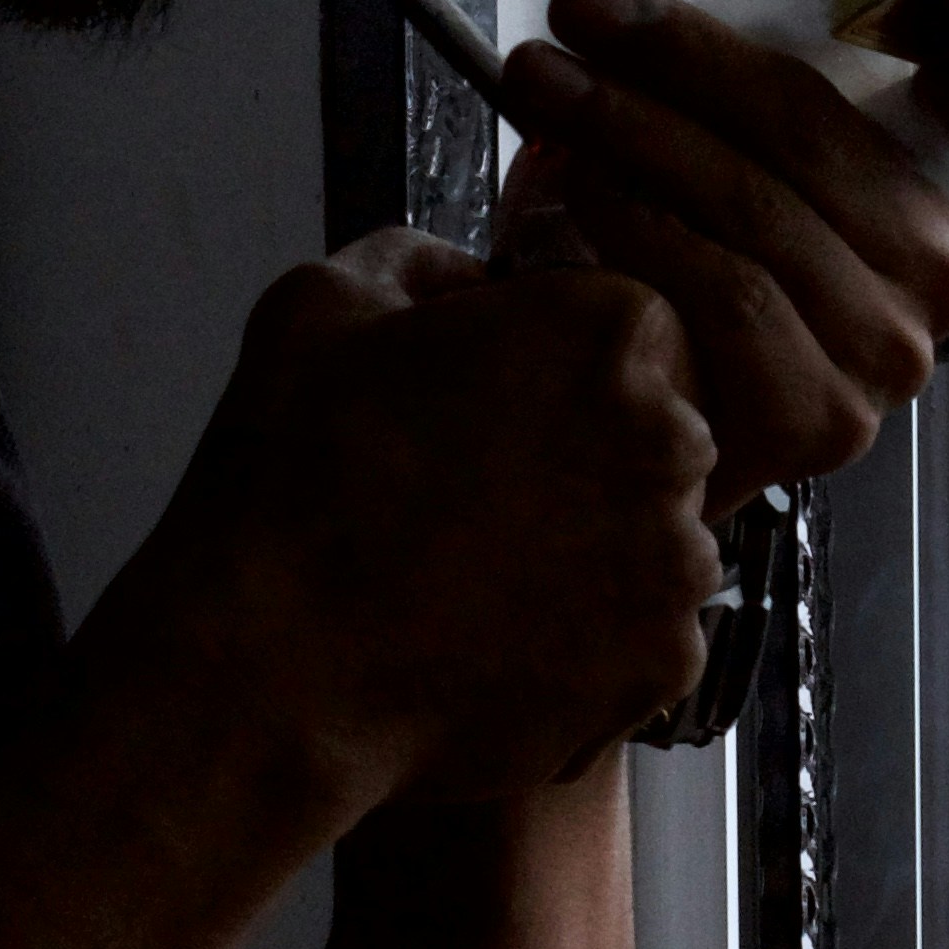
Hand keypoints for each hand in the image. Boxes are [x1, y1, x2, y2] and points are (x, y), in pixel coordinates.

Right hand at [107, 230, 722, 813]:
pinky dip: (587, 643)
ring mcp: (680, 561)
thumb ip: (424, 263)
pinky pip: (644, 636)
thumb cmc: (288, 492)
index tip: (498, 404)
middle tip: (481, 498)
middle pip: (661, 429)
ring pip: (657, 537)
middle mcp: (677, 438)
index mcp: (613, 328)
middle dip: (591, 455)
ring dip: (594, 550)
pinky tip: (495, 644)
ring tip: (477, 579)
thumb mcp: (323, 306)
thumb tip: (470, 279)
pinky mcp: (664, 667)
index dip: (562, 364)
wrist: (268, 686)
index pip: (635, 326)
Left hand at [492, 0, 948, 507]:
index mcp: (936, 176)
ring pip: (757, 210)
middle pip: (813, 129)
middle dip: (676, 54)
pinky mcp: (823, 421)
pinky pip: (727, 298)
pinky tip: (575, 195)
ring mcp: (889, 350)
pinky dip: (640, 237)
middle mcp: (937, 266)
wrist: (625, 422)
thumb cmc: (670, 251)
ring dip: (631, 134)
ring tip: (542, 85)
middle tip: (575, 4)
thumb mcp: (719, 147)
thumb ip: (732, 76)